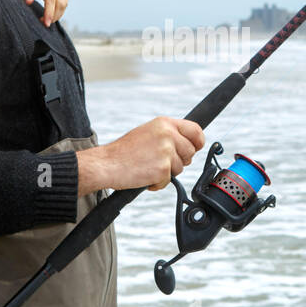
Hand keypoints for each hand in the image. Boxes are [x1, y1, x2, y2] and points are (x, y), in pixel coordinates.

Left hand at [18, 0, 66, 26]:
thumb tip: (29, 2)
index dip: (49, 12)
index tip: (45, 23)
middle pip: (61, 2)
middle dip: (55, 16)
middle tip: (44, 23)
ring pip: (65, 2)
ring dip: (59, 14)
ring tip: (48, 20)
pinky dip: (60, 9)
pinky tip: (52, 14)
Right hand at [76, 117, 205, 195]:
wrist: (107, 163)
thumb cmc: (124, 151)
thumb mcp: (147, 132)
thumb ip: (168, 135)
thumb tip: (188, 144)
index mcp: (164, 123)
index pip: (195, 130)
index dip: (198, 141)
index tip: (197, 147)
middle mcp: (167, 134)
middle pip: (190, 152)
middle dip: (179, 160)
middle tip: (160, 161)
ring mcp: (166, 151)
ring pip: (180, 168)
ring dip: (166, 172)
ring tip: (148, 167)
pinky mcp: (163, 168)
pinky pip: (169, 180)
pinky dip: (158, 183)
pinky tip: (144, 176)